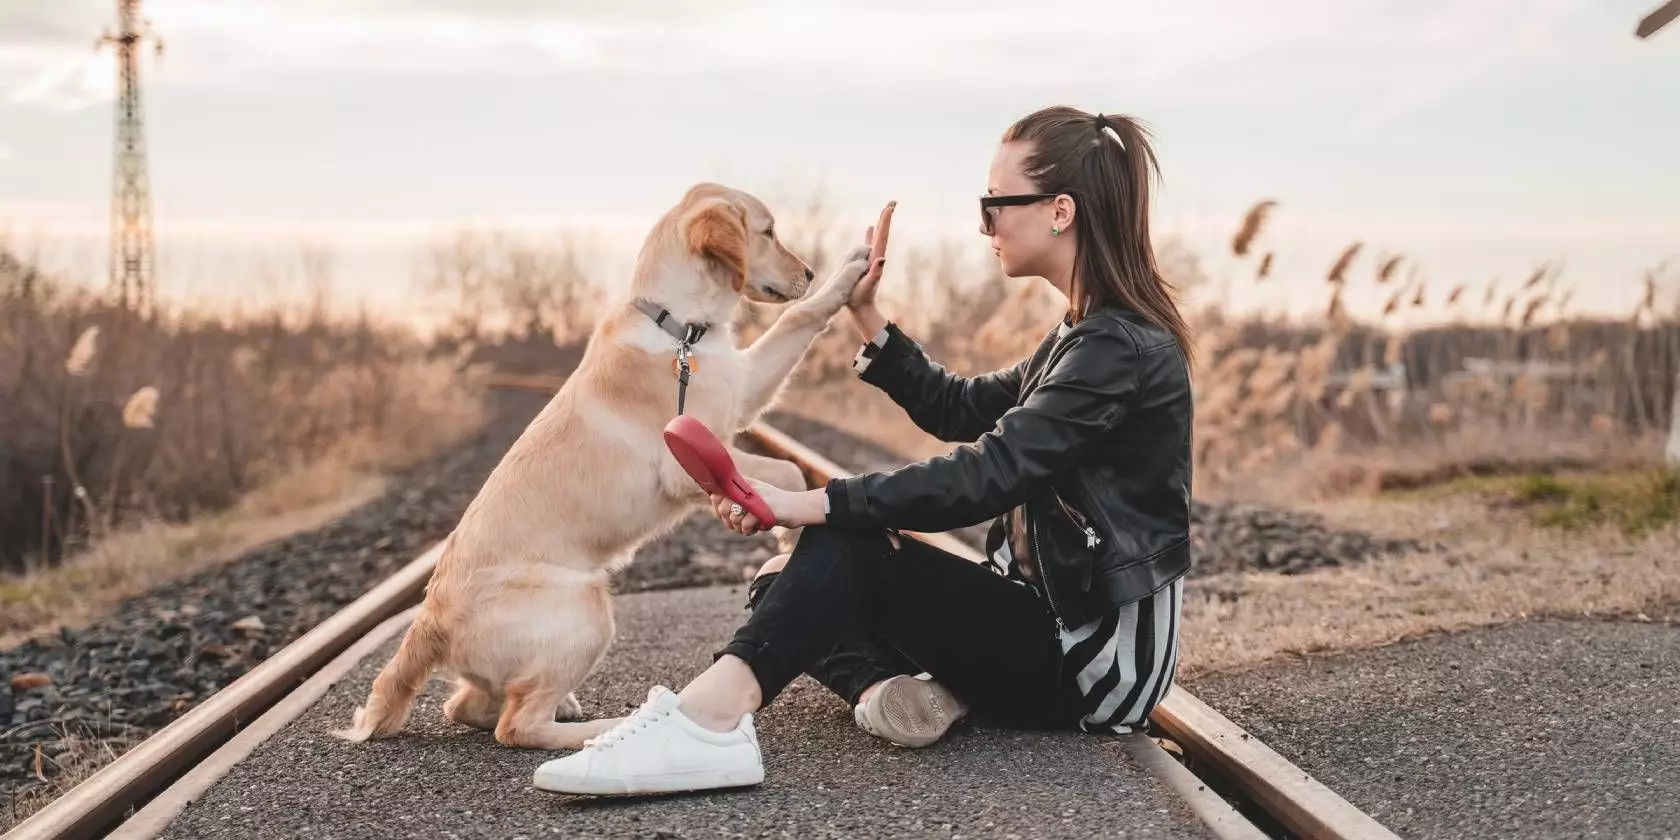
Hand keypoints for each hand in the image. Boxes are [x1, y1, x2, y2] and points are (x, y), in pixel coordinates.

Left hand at [708, 480, 826, 534]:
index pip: (717, 494)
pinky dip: (750, 531)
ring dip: (740, 528)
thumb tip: (715, 503)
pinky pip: (746, 525)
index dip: (718, 508)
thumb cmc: (773, 506)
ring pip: (734, 518)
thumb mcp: (753, 500)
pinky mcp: (764, 508)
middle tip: (739, 526)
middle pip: (723, 507)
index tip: (726, 516)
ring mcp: (757, 497)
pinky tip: (759, 528)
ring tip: (750, 527)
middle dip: (728, 522)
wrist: (798, 507)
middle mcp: (748, 487)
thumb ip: (735, 500)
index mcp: (744, 482)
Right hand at [848, 201, 894, 312]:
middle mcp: (876, 256)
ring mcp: (871, 259)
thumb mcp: (867, 286)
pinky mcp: (866, 263)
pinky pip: (868, 244)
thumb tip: (882, 259)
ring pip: (877, 236)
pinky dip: (870, 234)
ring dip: (881, 223)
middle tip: (893, 202)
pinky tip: (870, 228)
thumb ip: (875, 273)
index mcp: (876, 259)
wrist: (862, 308)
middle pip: (882, 233)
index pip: (882, 235)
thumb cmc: (861, 299)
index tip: (891, 206)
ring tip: (884, 211)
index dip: (885, 220)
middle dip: (886, 217)